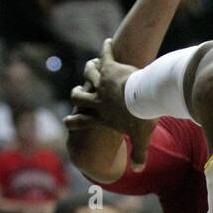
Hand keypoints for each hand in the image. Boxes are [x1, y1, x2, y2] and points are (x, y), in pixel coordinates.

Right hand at [69, 40, 152, 169]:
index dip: (73, 123)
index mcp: (102, 117)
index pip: (83, 122)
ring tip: (92, 65)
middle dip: (76, 94)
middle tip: (77, 92)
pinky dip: (107, 49)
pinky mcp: (110, 68)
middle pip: (79, 97)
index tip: (67, 122)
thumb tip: (138, 170)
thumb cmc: (141, 120)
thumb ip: (139, 155)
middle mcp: (98, 100)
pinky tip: (109, 43)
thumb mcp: (141, 139)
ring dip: (90, 69)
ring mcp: (102, 83)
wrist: (144, 99)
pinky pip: (105, 56)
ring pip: (89, 74)